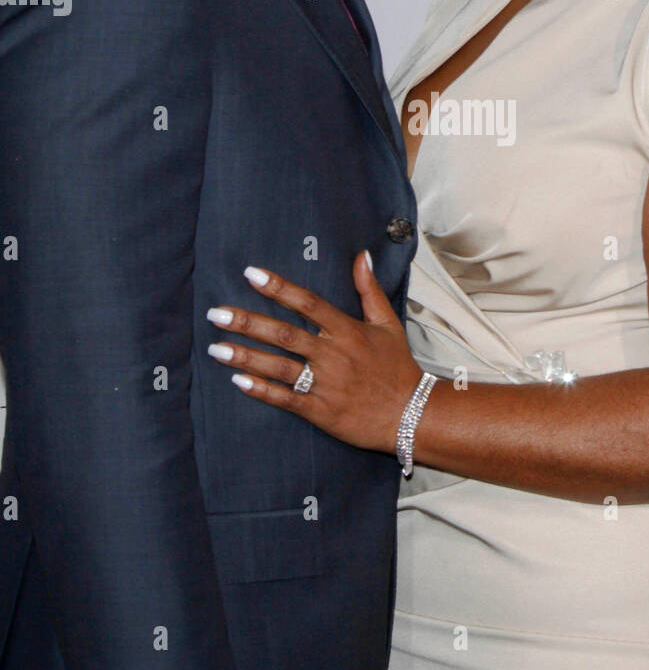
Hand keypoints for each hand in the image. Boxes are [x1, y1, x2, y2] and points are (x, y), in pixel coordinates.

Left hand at [206, 252, 423, 453]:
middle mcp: (332, 355)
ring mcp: (325, 384)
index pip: (307, 303)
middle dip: (248, 323)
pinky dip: (262, 391)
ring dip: (246, 357)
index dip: (279, 288)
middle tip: (217, 313)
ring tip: (216, 348)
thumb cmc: (398, 367)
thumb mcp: (388, 323)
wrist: (410, 414)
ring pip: (279, 367)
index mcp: (347, 331)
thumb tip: (361, 255)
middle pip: (284, 334)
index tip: (252, 274)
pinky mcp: (320, 411)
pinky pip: (286, 399)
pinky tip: (238, 381)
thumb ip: (368, 289)